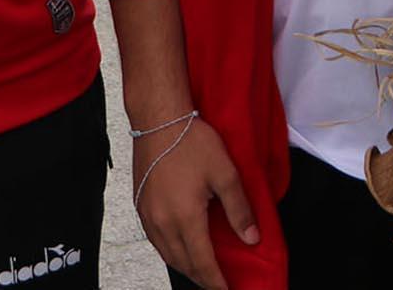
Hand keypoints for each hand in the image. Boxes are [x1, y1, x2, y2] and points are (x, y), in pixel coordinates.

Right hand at [132, 116, 257, 289]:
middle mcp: (162, 223)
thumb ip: (239, 209)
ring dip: (185, 266)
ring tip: (201, 269)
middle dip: (201, 277)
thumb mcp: (225, 173)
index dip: (216, 280)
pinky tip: (180, 247)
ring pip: (167, 255)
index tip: (227, 289)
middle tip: (217, 282)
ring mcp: (148, 216)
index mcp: (185, 218)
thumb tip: (252, 238)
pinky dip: (170, 251)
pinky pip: (155, 240)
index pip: (202, 262)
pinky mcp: (140, 206)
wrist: (159, 119)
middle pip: (183, 263)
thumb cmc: (192, 141)